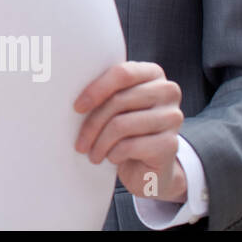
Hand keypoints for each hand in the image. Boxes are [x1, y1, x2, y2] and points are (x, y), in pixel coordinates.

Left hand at [74, 61, 185, 202]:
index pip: (121, 74)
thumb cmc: (126, 130)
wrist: (150, 167)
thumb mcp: (116, 105)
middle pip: (118, 101)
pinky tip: (112, 158)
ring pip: (122, 125)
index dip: (95, 90)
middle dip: (92, 124)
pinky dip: (114, 154)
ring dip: (100, 143)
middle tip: (80, 143)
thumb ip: (105, 91)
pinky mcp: (171, 144)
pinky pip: (131, 146)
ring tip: (92, 154)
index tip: (77, 108)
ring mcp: (173, 117)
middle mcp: (168, 91)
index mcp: (152, 73)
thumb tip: (68, 87)